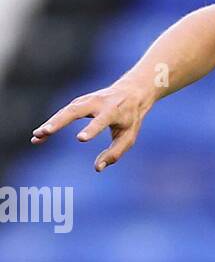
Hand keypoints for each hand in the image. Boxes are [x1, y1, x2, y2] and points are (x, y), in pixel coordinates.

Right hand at [31, 80, 150, 171]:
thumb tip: (97, 168)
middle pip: (75, 110)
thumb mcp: (128, 137)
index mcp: (113, 111)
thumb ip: (114, 153)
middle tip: (45, 132)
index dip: (91, 129)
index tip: (80, 138)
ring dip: (51, 123)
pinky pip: (62, 113)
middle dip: (59, 121)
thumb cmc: (130, 119)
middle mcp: (97, 103)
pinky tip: (39, 135)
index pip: (101, 120)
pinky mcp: (78, 102)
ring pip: (65, 111)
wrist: (131, 92)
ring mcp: (85, 101)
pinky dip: (51, 123)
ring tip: (37, 136)